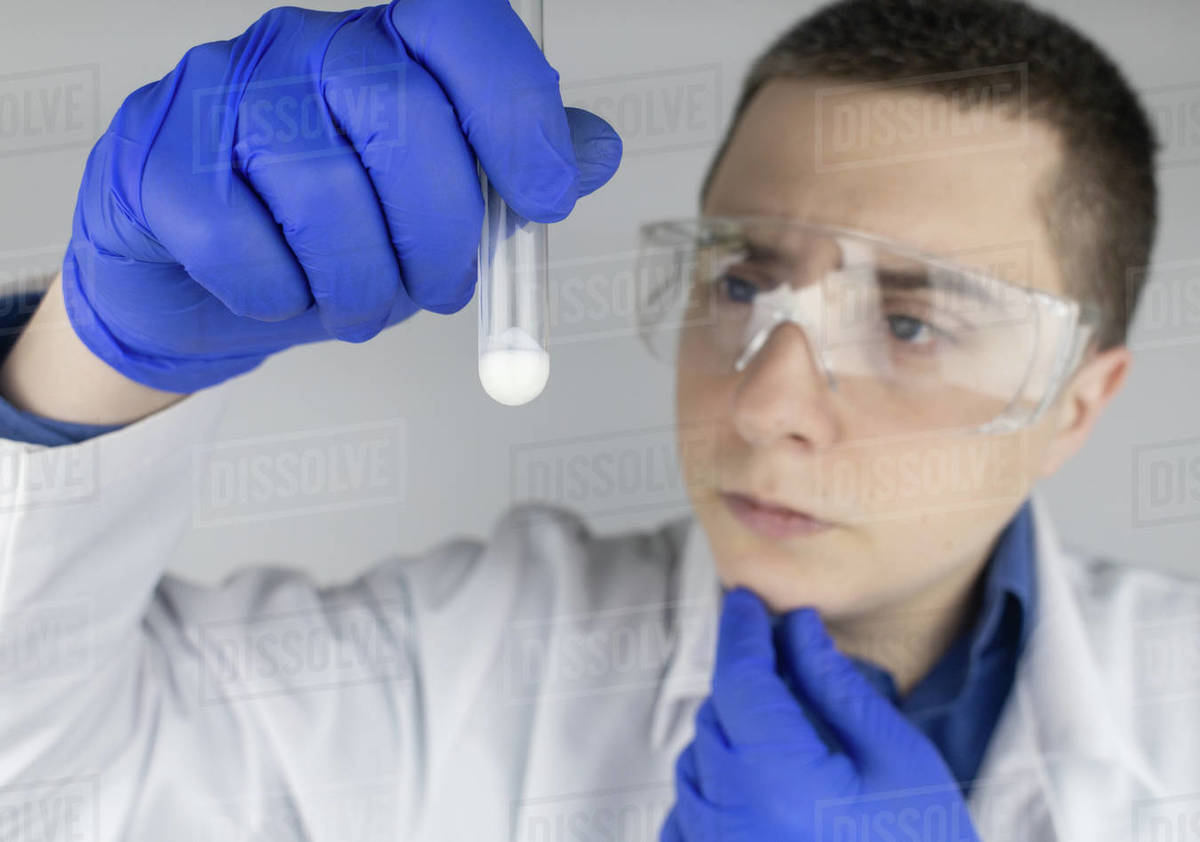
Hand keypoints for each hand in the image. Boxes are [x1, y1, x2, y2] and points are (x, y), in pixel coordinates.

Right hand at [62, 0, 620, 391]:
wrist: (206, 288)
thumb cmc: (328, 240)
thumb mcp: (438, 212)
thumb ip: (513, 174)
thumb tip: (599, 150)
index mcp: (383, 47)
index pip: (460, 25)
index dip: (517, 112)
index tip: (544, 200)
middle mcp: (302, 47)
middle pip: (406, 119)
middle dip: (444, 235)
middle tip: (442, 287)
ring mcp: (219, 92)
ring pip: (326, 195)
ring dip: (363, 284)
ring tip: (356, 299)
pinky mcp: (155, 161)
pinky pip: (240, 245)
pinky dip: (279, 297)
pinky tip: (279, 292)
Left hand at [660, 588, 980, 841]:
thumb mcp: (898, 761)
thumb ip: (836, 687)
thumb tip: (797, 629)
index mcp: (777, 779)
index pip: (739, 678)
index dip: (742, 631)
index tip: (746, 601)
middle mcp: (729, 815)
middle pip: (717, 715)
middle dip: (747, 685)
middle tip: (792, 672)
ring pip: (701, 760)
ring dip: (734, 736)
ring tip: (796, 750)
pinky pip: (692, 810)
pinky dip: (720, 787)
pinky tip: (770, 796)